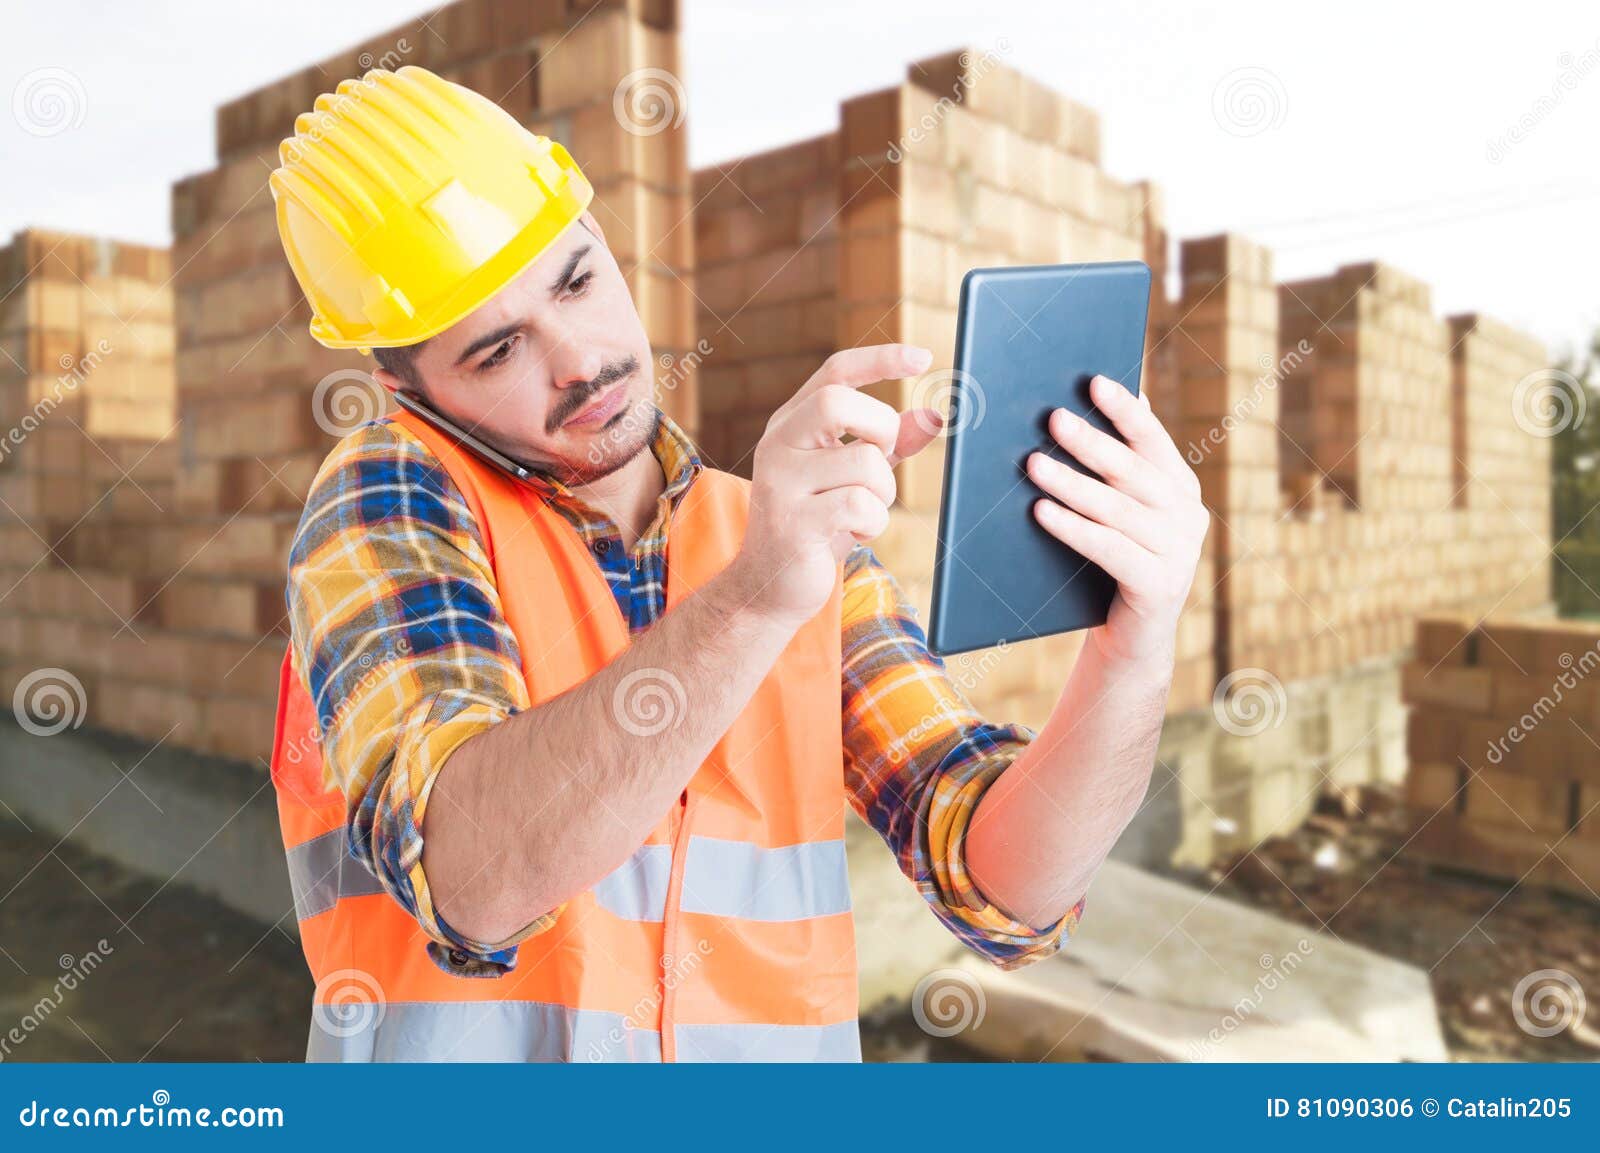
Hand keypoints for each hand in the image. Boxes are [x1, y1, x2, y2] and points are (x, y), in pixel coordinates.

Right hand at [719, 344, 942, 625]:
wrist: (768, 586)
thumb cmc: (815, 526)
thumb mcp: (851, 478)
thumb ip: (886, 446)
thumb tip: (931, 415)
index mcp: (790, 425)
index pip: (834, 373)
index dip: (880, 359)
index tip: (923, 358)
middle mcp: (778, 444)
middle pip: (838, 401)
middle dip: (880, 430)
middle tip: (879, 462)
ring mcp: (781, 482)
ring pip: (864, 463)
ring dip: (883, 493)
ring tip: (862, 513)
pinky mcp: (793, 522)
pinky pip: (860, 506)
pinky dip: (873, 523)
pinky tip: (855, 533)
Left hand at [1026, 375, 1208, 664]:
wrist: (1129, 641)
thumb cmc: (1113, 565)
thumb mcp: (1118, 513)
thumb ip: (1116, 469)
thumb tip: (1092, 404)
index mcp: (1180, 489)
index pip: (1153, 440)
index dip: (1124, 410)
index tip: (1094, 382)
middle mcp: (1188, 516)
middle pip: (1132, 472)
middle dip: (1090, 443)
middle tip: (1051, 419)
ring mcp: (1180, 554)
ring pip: (1117, 510)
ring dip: (1071, 484)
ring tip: (1032, 465)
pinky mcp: (1160, 587)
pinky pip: (1110, 550)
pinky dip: (1074, 529)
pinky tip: (1041, 512)